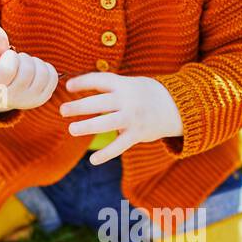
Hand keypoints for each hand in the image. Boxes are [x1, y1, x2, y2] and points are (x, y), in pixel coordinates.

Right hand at [0, 24, 58, 112]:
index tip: (7, 56)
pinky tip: (36, 70)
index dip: (10, 57)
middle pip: (28, 70)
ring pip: (42, 74)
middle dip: (24, 58)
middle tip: (18, 61)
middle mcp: (12, 98)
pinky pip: (52, 77)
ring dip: (35, 63)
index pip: (8, 69)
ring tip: (26, 65)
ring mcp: (29, 100)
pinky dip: (46, 68)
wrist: (3, 95)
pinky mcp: (42, 98)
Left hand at [60, 72, 183, 164]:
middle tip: (62, 110)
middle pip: (98, 103)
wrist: (178, 107)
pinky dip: (106, 154)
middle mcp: (127, 100)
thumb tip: (85, 89)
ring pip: (105, 123)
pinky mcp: (137, 134)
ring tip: (72, 129)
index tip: (68, 86)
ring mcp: (132, 118)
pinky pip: (118, 146)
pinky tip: (93, 160)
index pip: (99, 80)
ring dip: (87, 126)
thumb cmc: (148, 94)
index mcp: (124, 85)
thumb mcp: (132, 84)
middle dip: (78, 106)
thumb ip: (112, 88)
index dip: (82, 82)